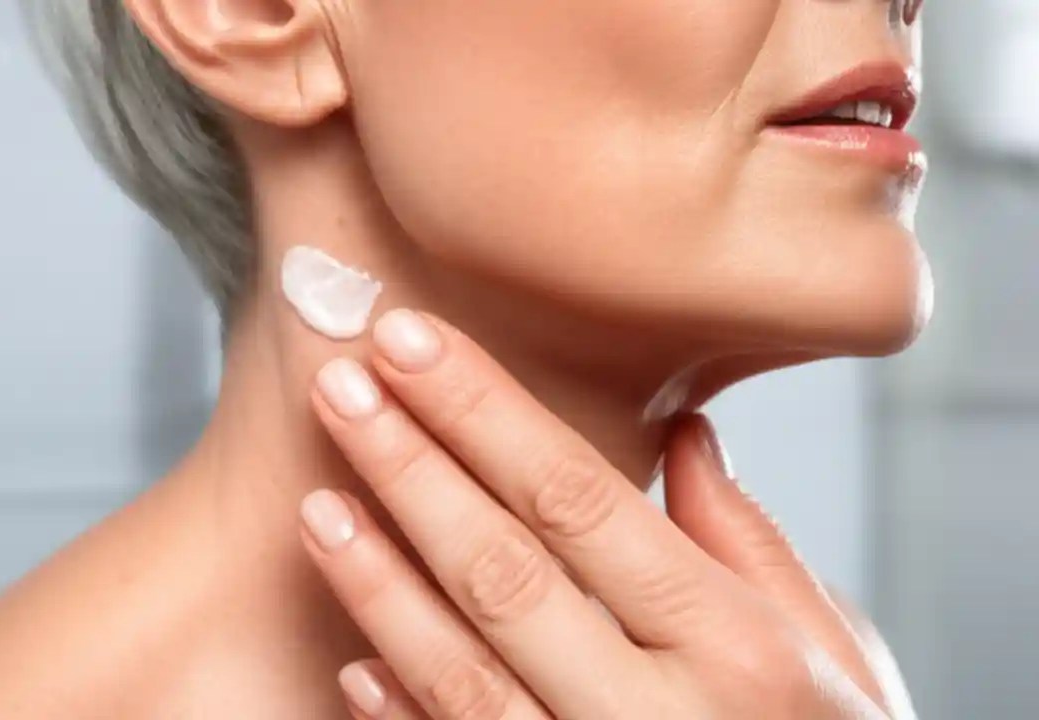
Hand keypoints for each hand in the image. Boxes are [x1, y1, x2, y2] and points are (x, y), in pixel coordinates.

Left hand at [298, 309, 903, 718]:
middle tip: (339, 387)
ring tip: (318, 506)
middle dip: (410, 469)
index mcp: (735, 642)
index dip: (482, 412)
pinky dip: (402, 717)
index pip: (577, 497)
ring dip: (379, 586)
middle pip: (503, 569)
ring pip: (463, 675)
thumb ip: (751, 544)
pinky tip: (353, 661)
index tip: (409, 344)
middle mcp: (662, 711)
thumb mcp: (832, 651)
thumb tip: (685, 434)